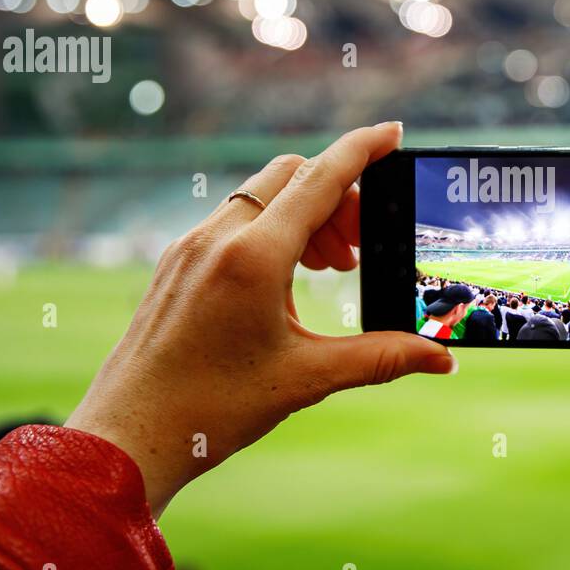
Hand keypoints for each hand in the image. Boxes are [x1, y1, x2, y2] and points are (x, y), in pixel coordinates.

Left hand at [66, 122, 455, 517]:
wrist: (127, 437)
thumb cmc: (211, 410)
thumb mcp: (306, 379)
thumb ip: (380, 359)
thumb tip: (442, 361)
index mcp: (253, 257)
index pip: (320, 179)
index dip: (362, 149)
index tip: (394, 132)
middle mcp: (218, 238)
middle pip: (292, 176)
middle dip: (339, 195)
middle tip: (364, 243)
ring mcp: (190, 247)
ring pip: (261, 196)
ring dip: (306, 213)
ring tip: (333, 267)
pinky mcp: (175, 263)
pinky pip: (233, 220)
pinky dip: (271, 229)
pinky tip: (286, 280)